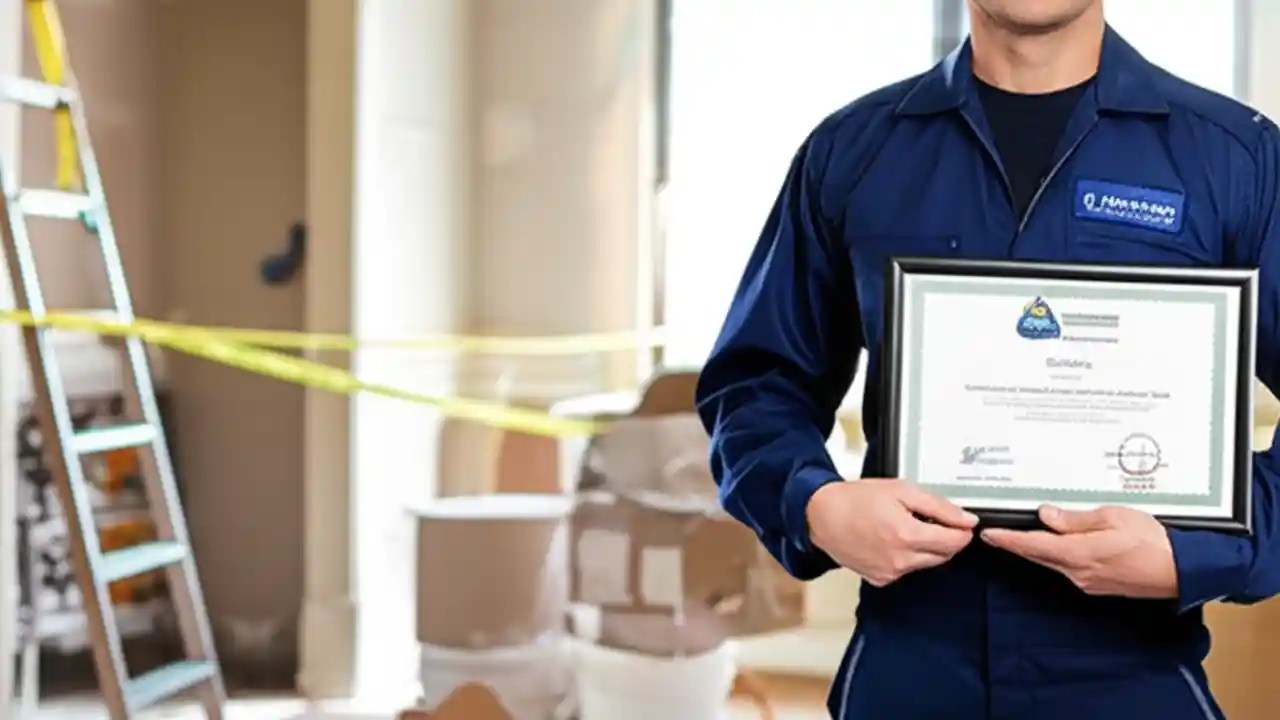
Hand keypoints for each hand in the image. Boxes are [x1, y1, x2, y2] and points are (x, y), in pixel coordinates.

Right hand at [806, 479, 977, 586]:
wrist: (822, 516)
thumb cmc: (856, 500)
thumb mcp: (901, 490)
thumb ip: (939, 506)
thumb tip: (967, 520)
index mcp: (908, 535)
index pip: (955, 542)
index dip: (962, 530)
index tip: (961, 522)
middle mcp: (901, 560)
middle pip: (944, 555)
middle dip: (944, 538)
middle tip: (929, 519)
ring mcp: (890, 573)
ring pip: (926, 563)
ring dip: (926, 547)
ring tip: (905, 526)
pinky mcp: (881, 579)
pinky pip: (907, 570)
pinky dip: (907, 557)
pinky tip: (891, 540)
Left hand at [980, 505, 1177, 598]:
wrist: (1182, 570)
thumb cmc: (1153, 542)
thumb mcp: (1112, 518)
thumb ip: (1075, 519)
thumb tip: (1046, 515)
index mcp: (1078, 554)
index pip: (1032, 545)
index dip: (1007, 539)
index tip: (988, 534)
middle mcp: (1078, 572)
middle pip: (1038, 555)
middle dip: (1016, 543)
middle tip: (995, 533)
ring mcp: (1088, 581)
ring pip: (1053, 561)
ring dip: (1037, 549)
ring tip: (1022, 534)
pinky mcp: (1098, 584)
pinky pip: (1070, 567)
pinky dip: (1059, 555)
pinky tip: (1060, 545)